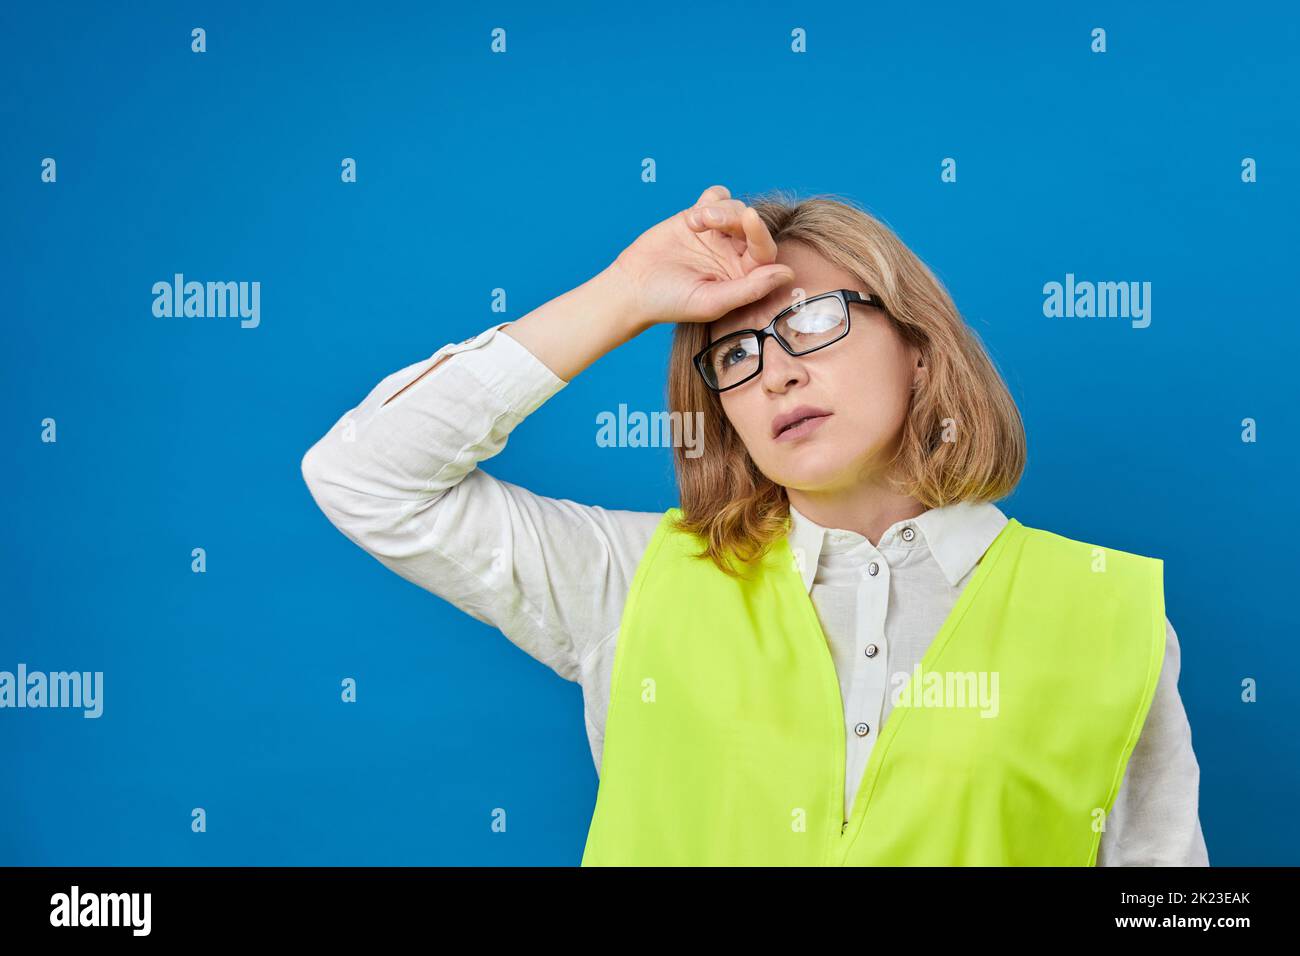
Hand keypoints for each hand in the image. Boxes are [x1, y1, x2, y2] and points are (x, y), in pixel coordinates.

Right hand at [607, 184, 796, 329]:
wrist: (633, 288)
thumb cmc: (671, 302)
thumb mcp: (711, 301)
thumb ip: (750, 289)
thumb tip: (788, 273)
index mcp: (744, 276)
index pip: (765, 250)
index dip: (760, 232)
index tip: (749, 218)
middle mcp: (735, 254)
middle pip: (750, 224)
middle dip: (732, 217)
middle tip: (707, 220)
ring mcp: (717, 234)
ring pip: (735, 207)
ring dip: (716, 210)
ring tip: (694, 223)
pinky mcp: (698, 217)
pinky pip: (718, 196)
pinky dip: (712, 199)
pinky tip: (694, 215)